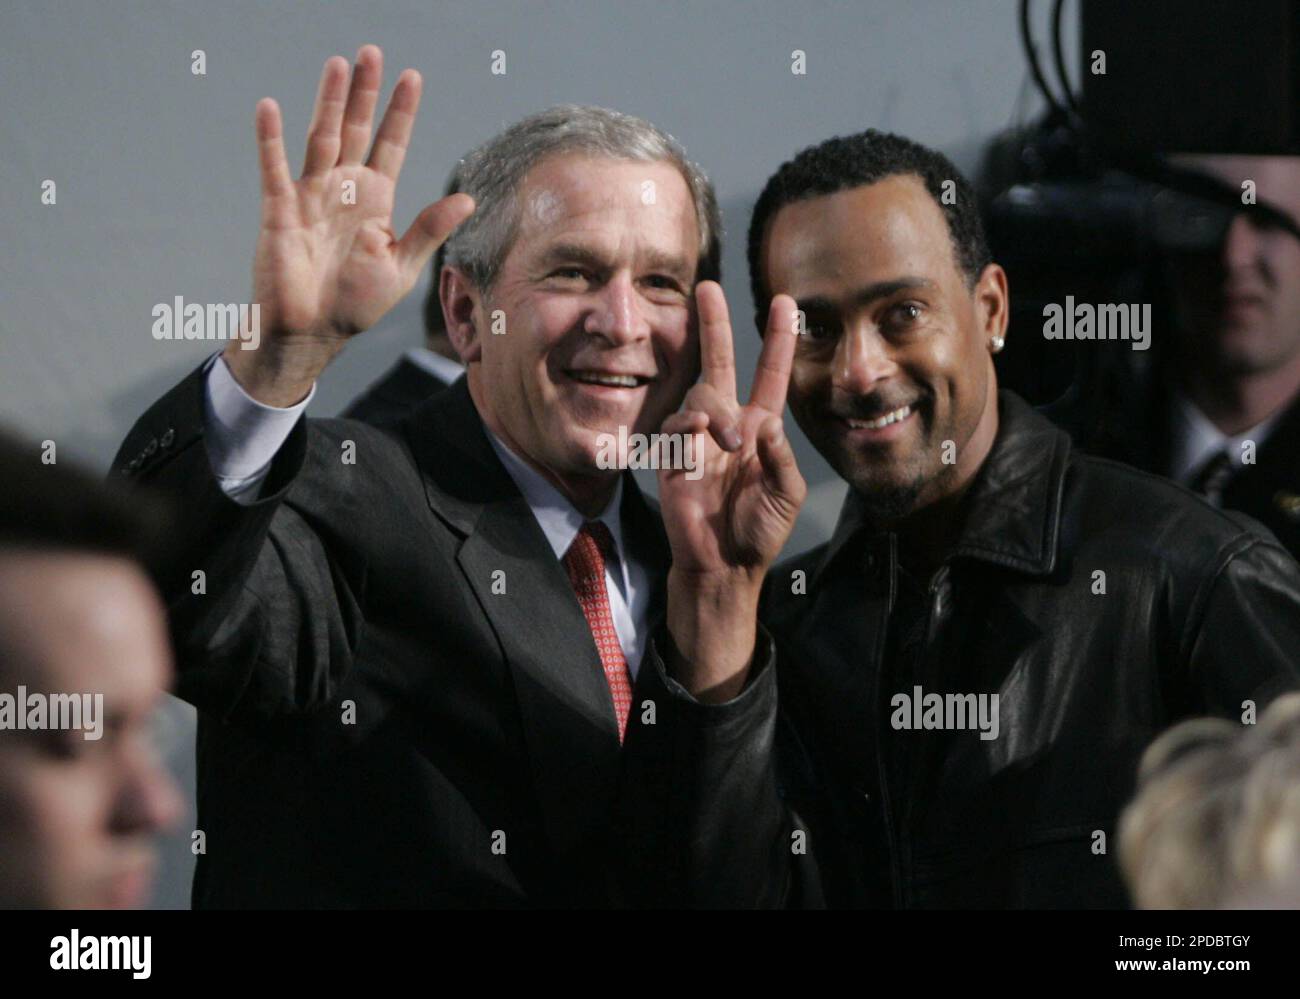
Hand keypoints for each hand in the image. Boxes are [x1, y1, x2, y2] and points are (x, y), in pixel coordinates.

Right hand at [225, 45, 474, 404]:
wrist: (313, 332)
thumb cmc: (356, 304)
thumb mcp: (402, 266)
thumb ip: (429, 229)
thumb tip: (467, 199)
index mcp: (375, 201)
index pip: (390, 146)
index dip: (400, 113)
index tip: (412, 78)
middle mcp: (344, 190)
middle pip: (356, 130)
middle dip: (365, 93)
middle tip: (372, 53)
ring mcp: (311, 196)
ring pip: (321, 138)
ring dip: (329, 102)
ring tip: (338, 65)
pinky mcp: (281, 209)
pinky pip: (275, 168)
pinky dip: (271, 139)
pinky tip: (270, 107)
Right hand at [658, 281, 805, 699]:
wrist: (722, 564)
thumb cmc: (758, 531)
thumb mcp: (786, 493)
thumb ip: (781, 456)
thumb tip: (764, 422)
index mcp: (761, 428)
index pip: (771, 374)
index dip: (778, 340)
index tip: (786, 303)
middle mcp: (728, 424)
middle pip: (720, 362)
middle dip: (716, 325)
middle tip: (709, 288)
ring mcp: (698, 437)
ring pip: (701, 394)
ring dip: (717, 412)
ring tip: (727, 444)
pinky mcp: (673, 454)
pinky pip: (678, 423)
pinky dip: (691, 425)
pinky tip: (699, 439)